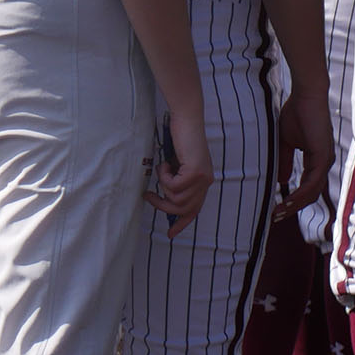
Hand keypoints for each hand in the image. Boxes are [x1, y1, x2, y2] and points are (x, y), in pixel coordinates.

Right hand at [147, 109, 214, 236]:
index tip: (171, 233)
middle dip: (163, 205)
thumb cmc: (180, 137)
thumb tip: (167, 193)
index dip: (182, 222)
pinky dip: (164, 175)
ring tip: (161, 169)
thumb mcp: (178, 163)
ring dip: (163, 185)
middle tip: (148, 195)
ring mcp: (202, 178)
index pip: (194, 209)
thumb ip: (177, 178)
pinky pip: (173, 185)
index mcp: (203, 182)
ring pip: (176, 198)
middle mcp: (206, 182)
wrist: (187, 120)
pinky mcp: (195, 172)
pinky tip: (166, 162)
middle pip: (184, 209)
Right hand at [275, 89, 334, 220]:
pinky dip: (300, 193)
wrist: (306, 96)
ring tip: (279, 212)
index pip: (307, 187)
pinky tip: (288, 199)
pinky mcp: (322, 156)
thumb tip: (282, 180)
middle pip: (311, 194)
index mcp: (316, 160)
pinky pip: (312, 182)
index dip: (293, 199)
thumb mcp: (285, 142)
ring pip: (312, 192)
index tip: (277, 207)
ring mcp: (325, 161)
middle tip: (276, 216)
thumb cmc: (296, 113)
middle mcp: (324, 163)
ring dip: (296, 204)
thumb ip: (284, 161)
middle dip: (293, 207)